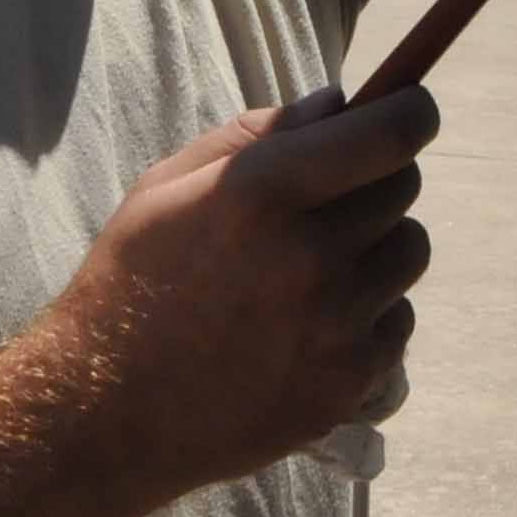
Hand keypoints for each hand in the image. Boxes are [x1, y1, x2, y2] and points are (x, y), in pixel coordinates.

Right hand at [42, 84, 437, 516]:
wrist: (106, 414)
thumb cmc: (130, 284)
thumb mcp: (168, 187)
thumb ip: (255, 133)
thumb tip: (341, 101)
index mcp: (262, 193)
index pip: (388, 135)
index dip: (411, 112)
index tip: (409, 109)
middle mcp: (310, 254)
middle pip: (402, 188)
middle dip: (377, 179)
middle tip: (331, 200)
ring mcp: (335, 323)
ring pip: (408, 252)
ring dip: (378, 247)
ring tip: (315, 267)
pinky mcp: (347, 381)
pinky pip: (398, 322)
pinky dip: (371, 315)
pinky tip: (311, 326)